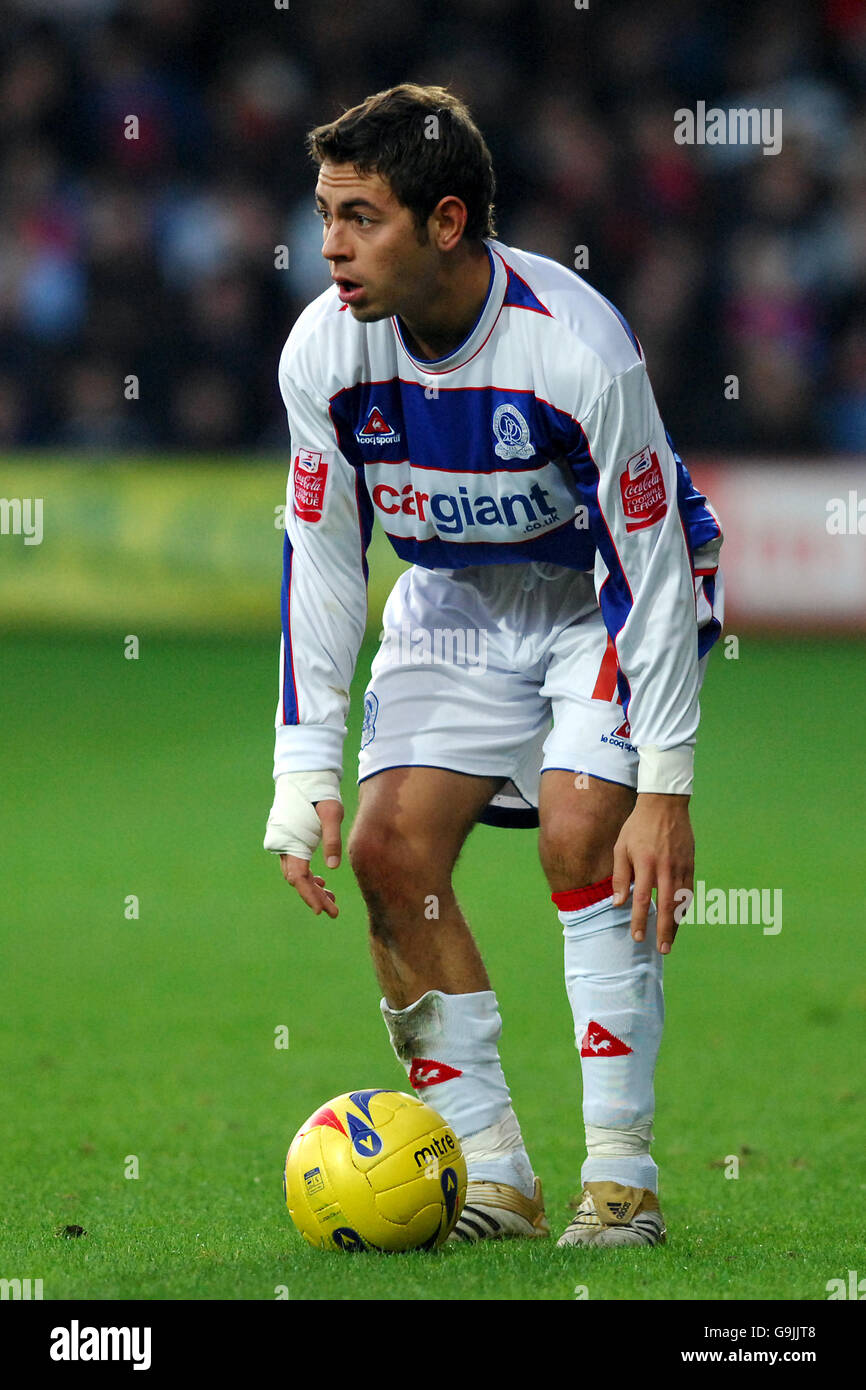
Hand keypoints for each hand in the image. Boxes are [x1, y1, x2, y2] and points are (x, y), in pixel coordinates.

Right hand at [279, 798, 342, 918]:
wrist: (304, 775)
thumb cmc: (320, 793)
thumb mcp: (332, 814)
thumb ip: (332, 840)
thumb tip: (333, 868)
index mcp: (292, 842)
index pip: (299, 878)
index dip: (310, 896)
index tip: (322, 911)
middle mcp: (283, 845)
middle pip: (298, 880)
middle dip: (314, 897)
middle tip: (333, 912)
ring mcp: (284, 843)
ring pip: (297, 874)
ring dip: (312, 887)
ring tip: (331, 900)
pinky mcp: (288, 839)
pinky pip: (296, 864)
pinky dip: (309, 875)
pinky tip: (322, 881)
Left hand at [611, 793, 693, 953]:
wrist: (664, 805)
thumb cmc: (638, 827)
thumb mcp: (621, 848)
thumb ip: (621, 877)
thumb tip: (619, 903)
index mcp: (646, 864)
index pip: (643, 899)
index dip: (639, 921)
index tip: (637, 937)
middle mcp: (665, 868)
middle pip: (667, 906)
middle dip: (664, 930)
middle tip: (662, 949)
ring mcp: (681, 866)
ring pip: (681, 901)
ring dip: (676, 922)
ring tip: (670, 939)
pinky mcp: (690, 863)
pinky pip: (689, 890)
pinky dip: (684, 907)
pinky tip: (679, 917)